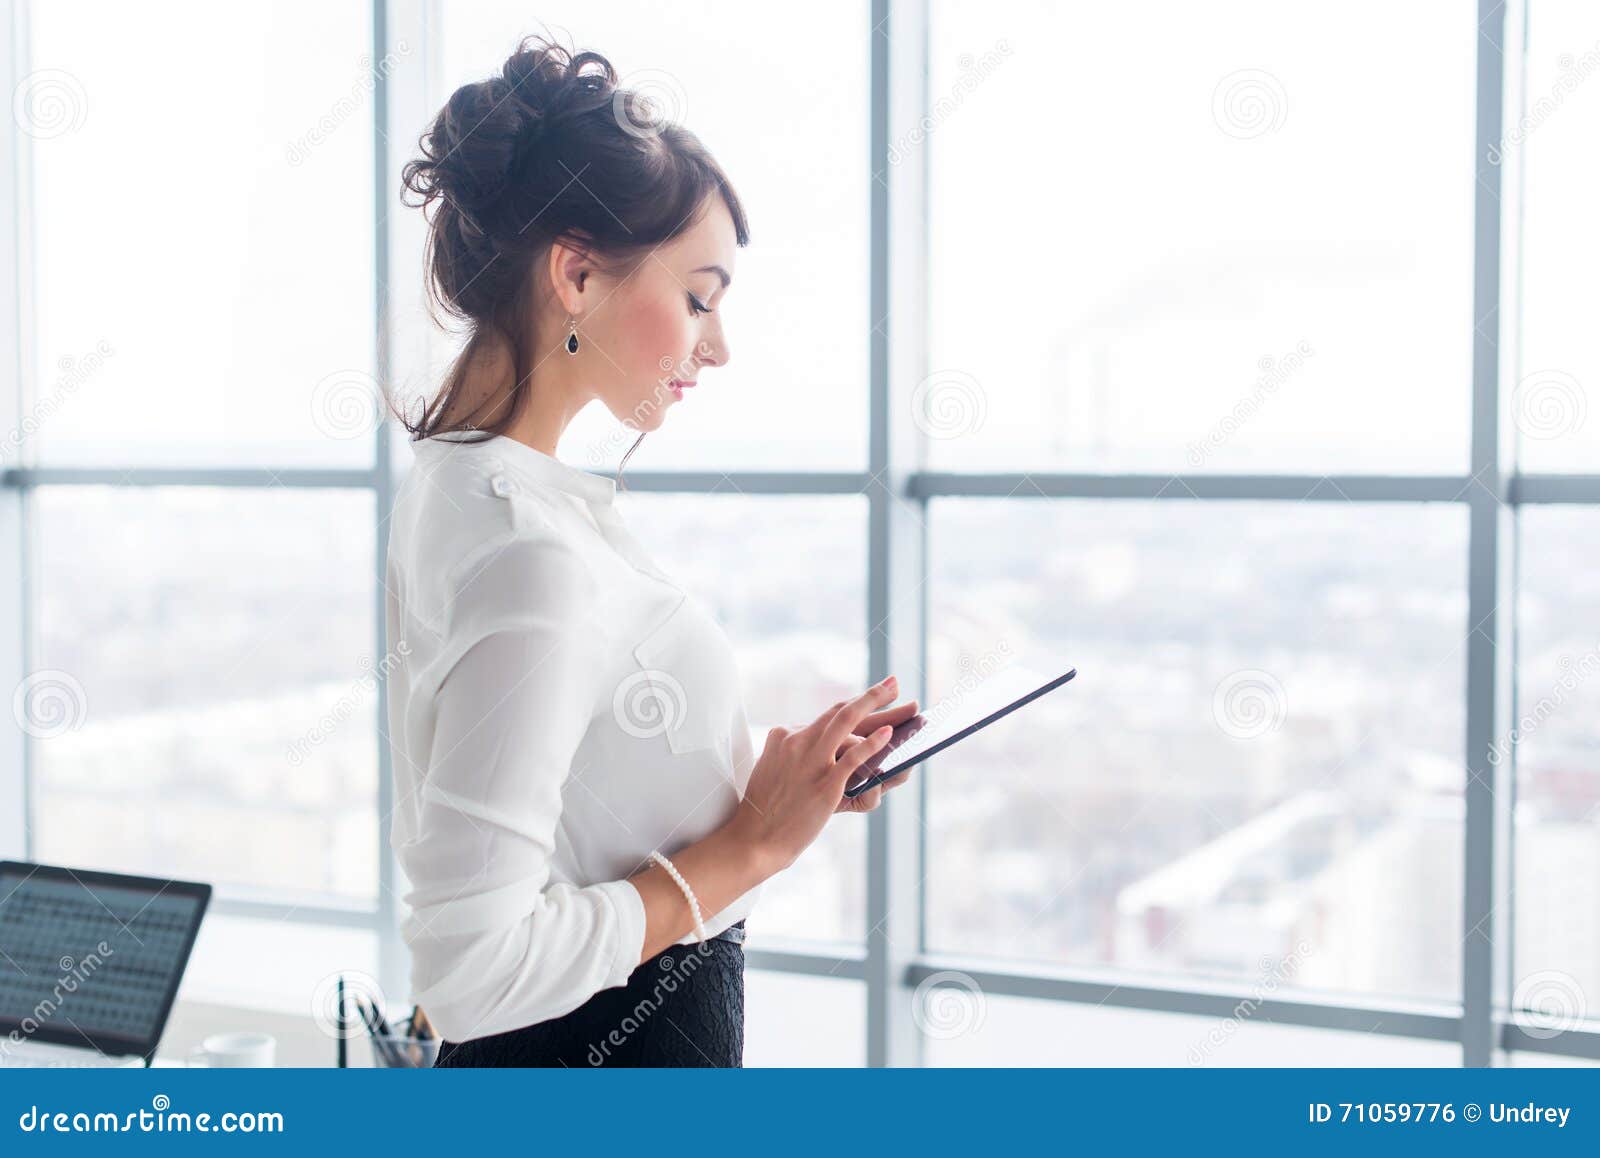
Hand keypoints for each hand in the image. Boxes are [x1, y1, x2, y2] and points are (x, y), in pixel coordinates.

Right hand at [723, 676, 904, 871]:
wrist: (754, 840)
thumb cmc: (769, 811)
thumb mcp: (777, 771)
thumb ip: (804, 757)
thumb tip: (846, 753)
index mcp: (785, 736)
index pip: (827, 716)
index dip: (854, 704)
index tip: (872, 695)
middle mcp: (797, 741)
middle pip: (842, 712)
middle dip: (873, 696)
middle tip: (894, 683)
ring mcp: (810, 761)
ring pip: (848, 724)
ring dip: (880, 709)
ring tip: (906, 706)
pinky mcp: (824, 784)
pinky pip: (853, 757)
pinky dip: (873, 743)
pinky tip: (889, 733)